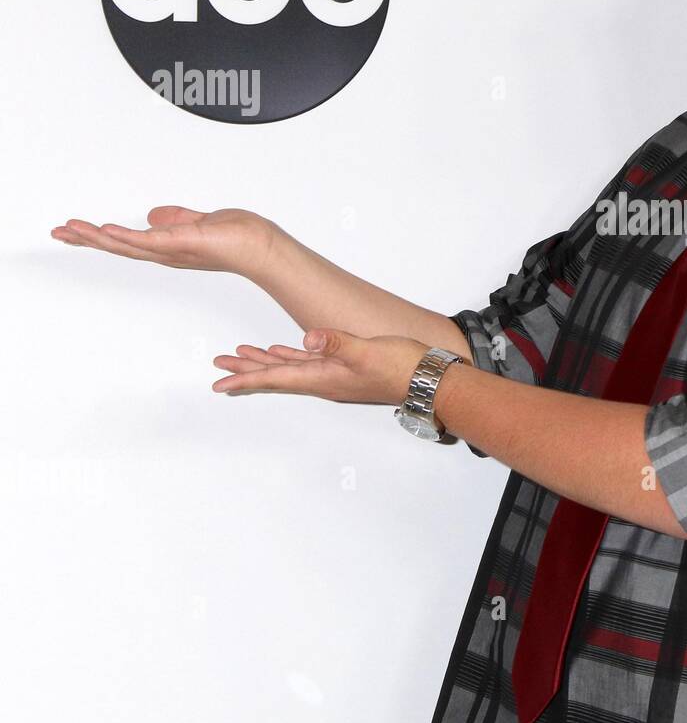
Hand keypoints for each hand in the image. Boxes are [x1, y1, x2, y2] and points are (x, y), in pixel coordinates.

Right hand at [50, 205, 279, 277]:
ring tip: (70, 229)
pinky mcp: (184, 243)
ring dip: (97, 237)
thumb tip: (154, 215)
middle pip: (119, 246)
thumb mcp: (201, 222)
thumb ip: (178, 219)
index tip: (74, 231)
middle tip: (58, 232)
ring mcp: (174, 250)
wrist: (263, 247)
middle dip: (87, 239)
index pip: (127, 241)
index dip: (100, 237)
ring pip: (128, 245)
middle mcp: (167, 252)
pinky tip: (106, 230)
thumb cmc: (241, 237)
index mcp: (169, 246)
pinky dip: (127, 236)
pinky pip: (150, 241)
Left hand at [211, 328, 429, 406]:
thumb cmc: (403, 367)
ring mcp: (335, 376)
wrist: (431, 380)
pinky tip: (284, 350)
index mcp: (325, 379)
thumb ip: (338, 343)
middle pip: (276, 376)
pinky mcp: (347, 369)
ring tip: (240, 356)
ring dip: (264, 362)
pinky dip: (291, 357)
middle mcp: (325, 381)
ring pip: (290, 369)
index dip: (245, 379)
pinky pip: (308, 364)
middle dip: (246, 370)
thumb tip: (307, 338)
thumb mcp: (369, 351)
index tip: (218, 385)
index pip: (276, 378)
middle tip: (218, 366)